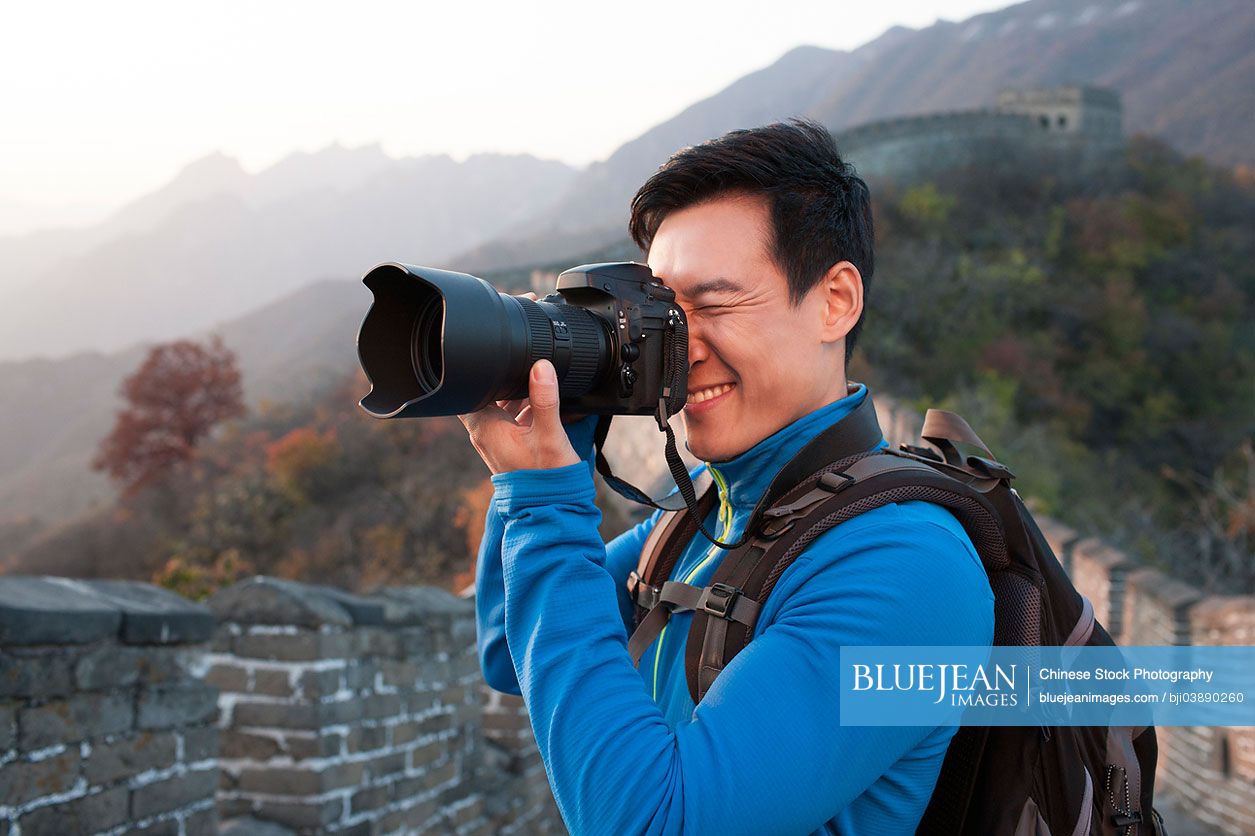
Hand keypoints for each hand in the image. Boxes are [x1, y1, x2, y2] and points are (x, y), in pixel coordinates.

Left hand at [458, 359, 580, 474]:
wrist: (551, 507)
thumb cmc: (546, 477)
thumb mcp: (548, 434)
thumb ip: (545, 399)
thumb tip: (541, 367)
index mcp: (484, 428)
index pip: (466, 391)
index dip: (478, 373)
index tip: (497, 360)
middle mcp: (484, 434)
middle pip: (484, 395)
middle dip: (503, 382)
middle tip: (525, 372)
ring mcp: (496, 441)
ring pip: (498, 407)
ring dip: (516, 397)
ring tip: (538, 390)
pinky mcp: (509, 447)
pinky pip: (510, 421)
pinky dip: (523, 411)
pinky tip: (543, 408)